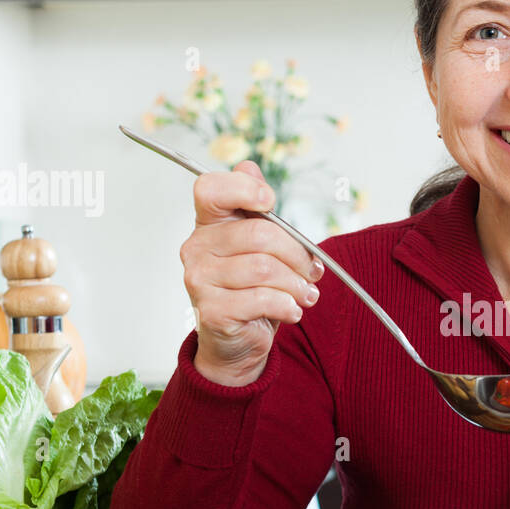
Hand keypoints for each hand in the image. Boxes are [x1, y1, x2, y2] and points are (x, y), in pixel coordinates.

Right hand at [180, 160, 324, 386]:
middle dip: (297, 254)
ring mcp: (199, 280)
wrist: (238, 339)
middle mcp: (197, 248)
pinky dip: (288, 305)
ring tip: (306, 293)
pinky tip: (292, 310)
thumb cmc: (252, 288)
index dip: (244, 188)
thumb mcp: (260, 246)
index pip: (211, 189)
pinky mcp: (212, 311)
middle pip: (259, 234)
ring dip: (296, 284)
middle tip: (312, 271)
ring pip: (264, 269)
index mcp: (209, 224)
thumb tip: (250, 168)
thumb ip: (258, 209)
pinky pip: (262, 299)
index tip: (271, 203)